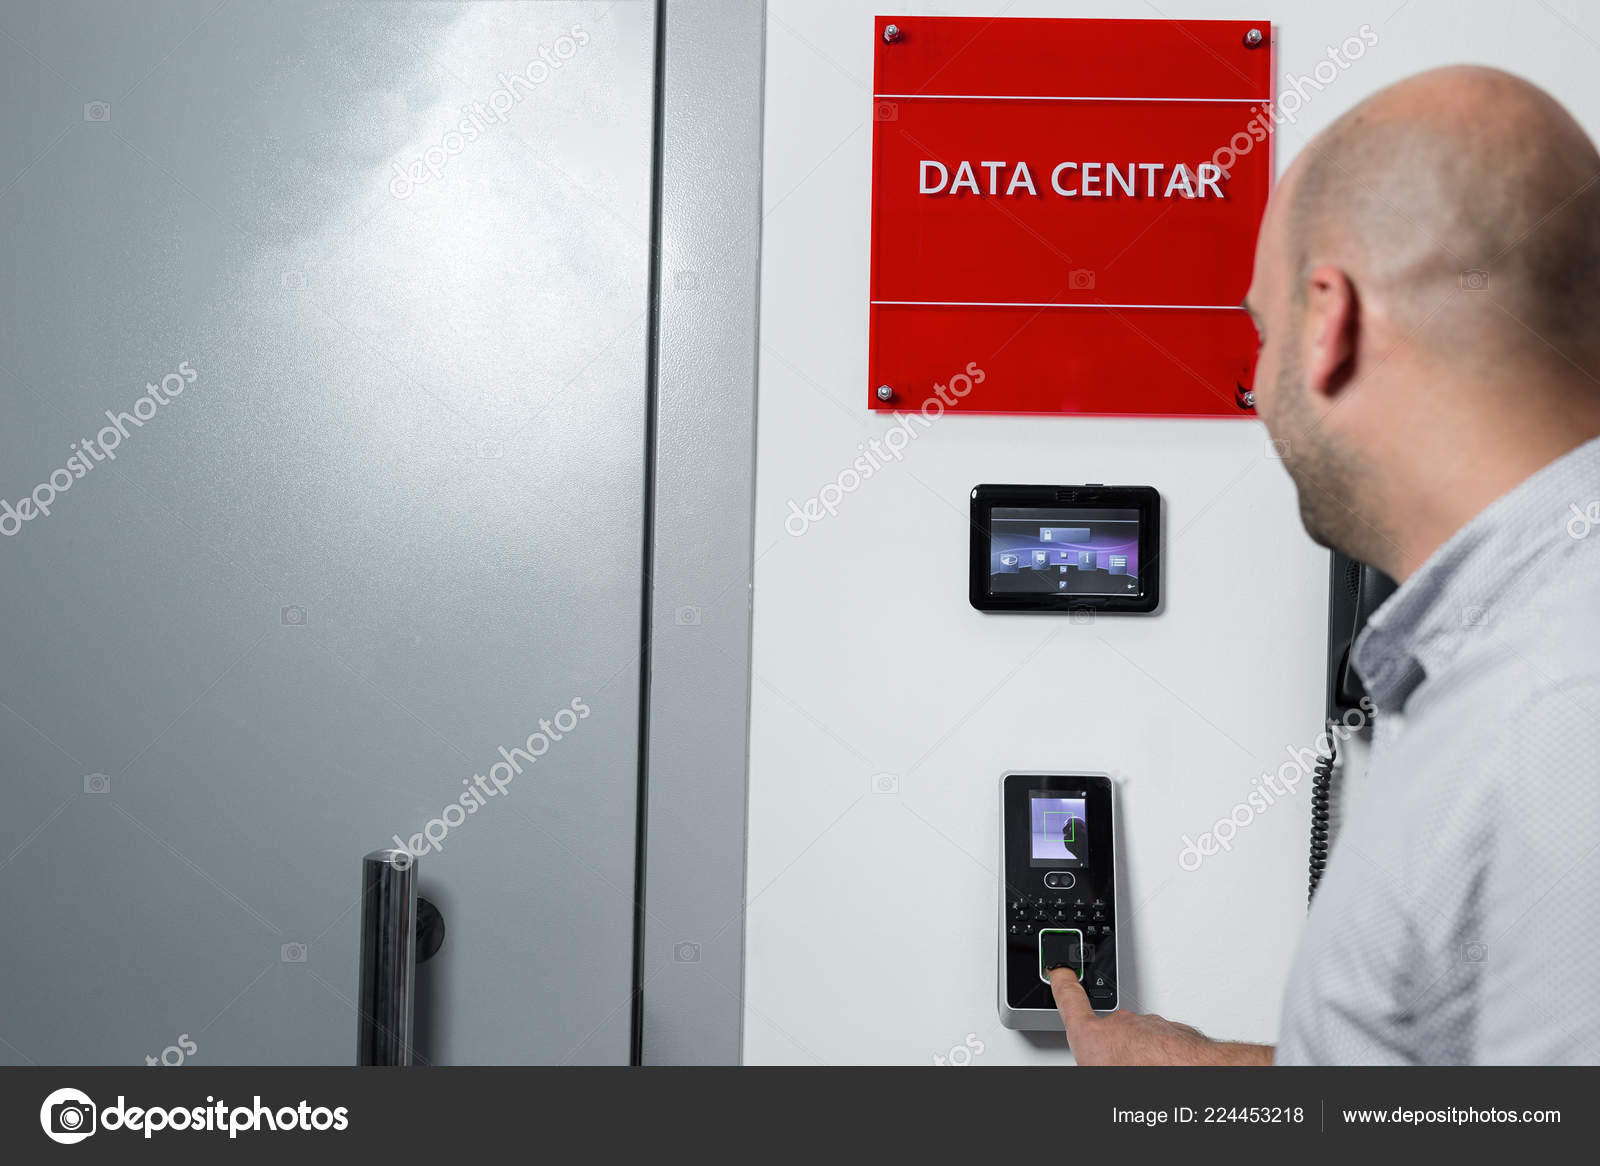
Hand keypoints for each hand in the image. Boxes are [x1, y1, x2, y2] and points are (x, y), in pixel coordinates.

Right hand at [1049, 968, 1273, 1065]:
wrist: (1193, 1074)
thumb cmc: (1144, 1074)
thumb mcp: (1097, 1070)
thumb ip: (1091, 1060)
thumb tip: (1091, 1062)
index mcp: (1093, 1037)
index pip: (1070, 1000)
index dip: (1063, 984)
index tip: (1060, 972)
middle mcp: (1123, 1024)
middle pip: (1112, 1033)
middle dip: (1116, 1053)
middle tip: (1121, 1071)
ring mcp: (1152, 1026)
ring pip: (1142, 1043)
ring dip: (1144, 1060)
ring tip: (1149, 1075)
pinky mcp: (1178, 1033)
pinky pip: (1167, 1047)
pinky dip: (1167, 1060)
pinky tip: (1169, 1073)